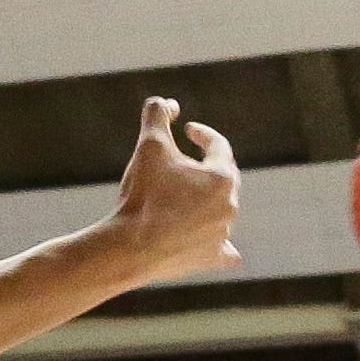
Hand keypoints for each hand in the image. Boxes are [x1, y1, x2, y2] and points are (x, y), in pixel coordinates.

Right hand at [105, 96, 240, 283]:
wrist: (130, 247)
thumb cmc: (142, 195)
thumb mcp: (149, 146)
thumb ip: (157, 114)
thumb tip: (166, 102)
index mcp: (221, 176)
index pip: (218, 145)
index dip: (202, 133)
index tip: (187, 129)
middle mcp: (229, 205)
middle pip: (224, 177)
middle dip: (207, 165)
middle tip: (188, 161)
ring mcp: (223, 234)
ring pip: (222, 210)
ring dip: (209, 200)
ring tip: (190, 195)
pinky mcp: (212, 258)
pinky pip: (226, 251)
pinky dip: (222, 246)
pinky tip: (224, 245)